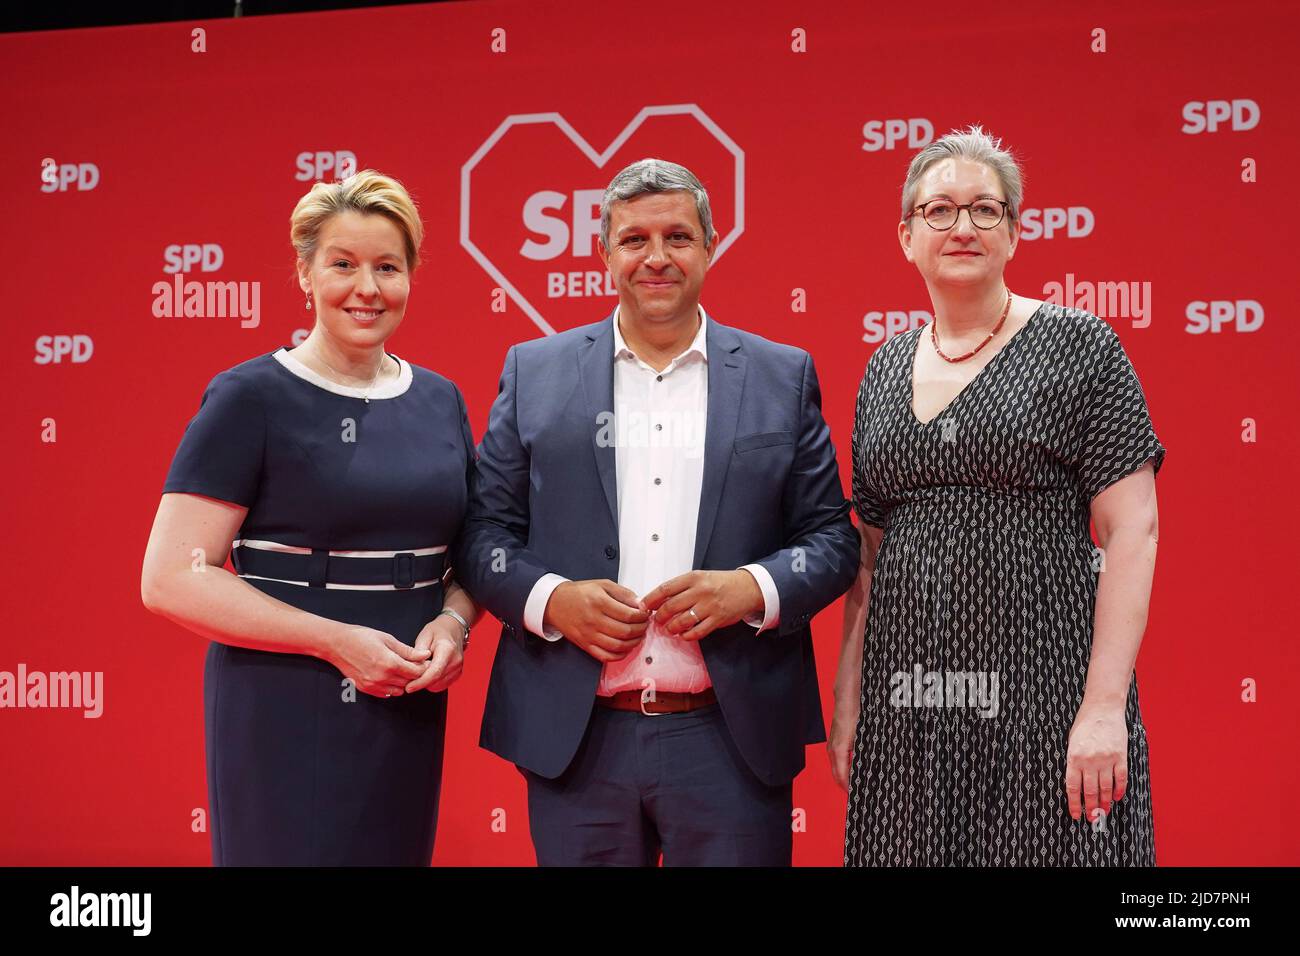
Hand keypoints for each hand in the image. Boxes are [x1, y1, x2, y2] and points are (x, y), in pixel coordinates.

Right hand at [327, 625, 431, 698]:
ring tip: (400, 669)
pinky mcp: (366, 689)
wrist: (337, 644)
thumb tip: (425, 655)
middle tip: (414, 665)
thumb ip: (407, 651)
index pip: (416, 672)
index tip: (424, 662)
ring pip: (399, 691)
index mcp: (389, 663)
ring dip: (403, 682)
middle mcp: (382, 677)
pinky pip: (386, 694)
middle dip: (414, 674)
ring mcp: (373, 685)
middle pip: (409, 683)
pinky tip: (389, 675)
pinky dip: (391, 687)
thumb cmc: (362, 637)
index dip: (423, 667)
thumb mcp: (388, 639)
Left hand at [404, 615, 464, 693]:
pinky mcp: (457, 674)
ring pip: (438, 686)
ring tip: (420, 671)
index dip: (421, 682)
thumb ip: (417, 653)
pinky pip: (442, 685)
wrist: (453, 629)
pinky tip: (428, 672)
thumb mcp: (424, 636)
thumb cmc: (438, 631)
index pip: (435, 672)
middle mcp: (455, 661)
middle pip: (436, 681)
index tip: (409, 687)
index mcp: (447, 650)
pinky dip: (433, 683)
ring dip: (427, 683)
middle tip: (410, 675)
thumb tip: (410, 668)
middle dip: (421, 682)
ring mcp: (458, 669)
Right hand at [542, 579, 648, 662]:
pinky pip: (606, 656)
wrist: (555, 603)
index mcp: (599, 602)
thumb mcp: (602, 585)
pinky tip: (625, 648)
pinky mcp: (585, 645)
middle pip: (626, 631)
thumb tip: (639, 604)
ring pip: (618, 646)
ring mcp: (589, 635)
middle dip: (641, 629)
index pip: (629, 615)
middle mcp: (593, 620)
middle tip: (645, 625)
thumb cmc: (579, 593)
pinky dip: (619, 655)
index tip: (645, 614)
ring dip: (634, 643)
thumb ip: (623, 593)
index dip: (642, 616)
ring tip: (638, 636)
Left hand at [642, 570, 762, 640]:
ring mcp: (710, 606)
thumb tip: (658, 599)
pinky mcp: (718, 619)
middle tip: (657, 620)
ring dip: (672, 627)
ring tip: (670, 629)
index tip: (644, 606)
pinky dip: (687, 636)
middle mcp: (701, 591)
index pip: (665, 588)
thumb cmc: (719, 583)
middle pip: (671, 606)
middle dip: (660, 616)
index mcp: (693, 578)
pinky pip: (697, 632)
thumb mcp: (700, 578)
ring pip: (682, 621)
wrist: (746, 588)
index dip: (651, 599)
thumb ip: (681, 587)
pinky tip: (684, 635)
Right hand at [827, 701, 858, 792]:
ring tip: (857, 785)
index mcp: (838, 750)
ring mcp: (832, 745)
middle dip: (846, 786)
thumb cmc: (855, 712)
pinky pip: (837, 760)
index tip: (857, 796)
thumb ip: (864, 753)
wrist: (847, 695)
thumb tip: (873, 767)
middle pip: (836, 775)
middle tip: (858, 795)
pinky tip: (853, 769)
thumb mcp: (864, 736)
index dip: (849, 789)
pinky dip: (843, 768)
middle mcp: (832, 749)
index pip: (841, 777)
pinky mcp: (835, 741)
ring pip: (836, 768)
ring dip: (844, 777)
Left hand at [1065, 705, 1128, 824]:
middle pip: (1090, 791)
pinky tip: (1115, 798)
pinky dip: (1118, 790)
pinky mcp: (1120, 756)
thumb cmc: (1084, 724)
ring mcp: (1106, 759)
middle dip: (1090, 807)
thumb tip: (1076, 783)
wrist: (1103, 708)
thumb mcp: (1072, 742)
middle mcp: (1089, 760)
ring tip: (1103, 812)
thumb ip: (1073, 761)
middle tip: (1092, 818)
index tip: (1076, 814)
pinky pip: (1120, 778)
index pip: (1072, 786)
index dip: (1074, 803)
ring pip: (1105, 788)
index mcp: (1074, 757)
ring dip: (1104, 802)